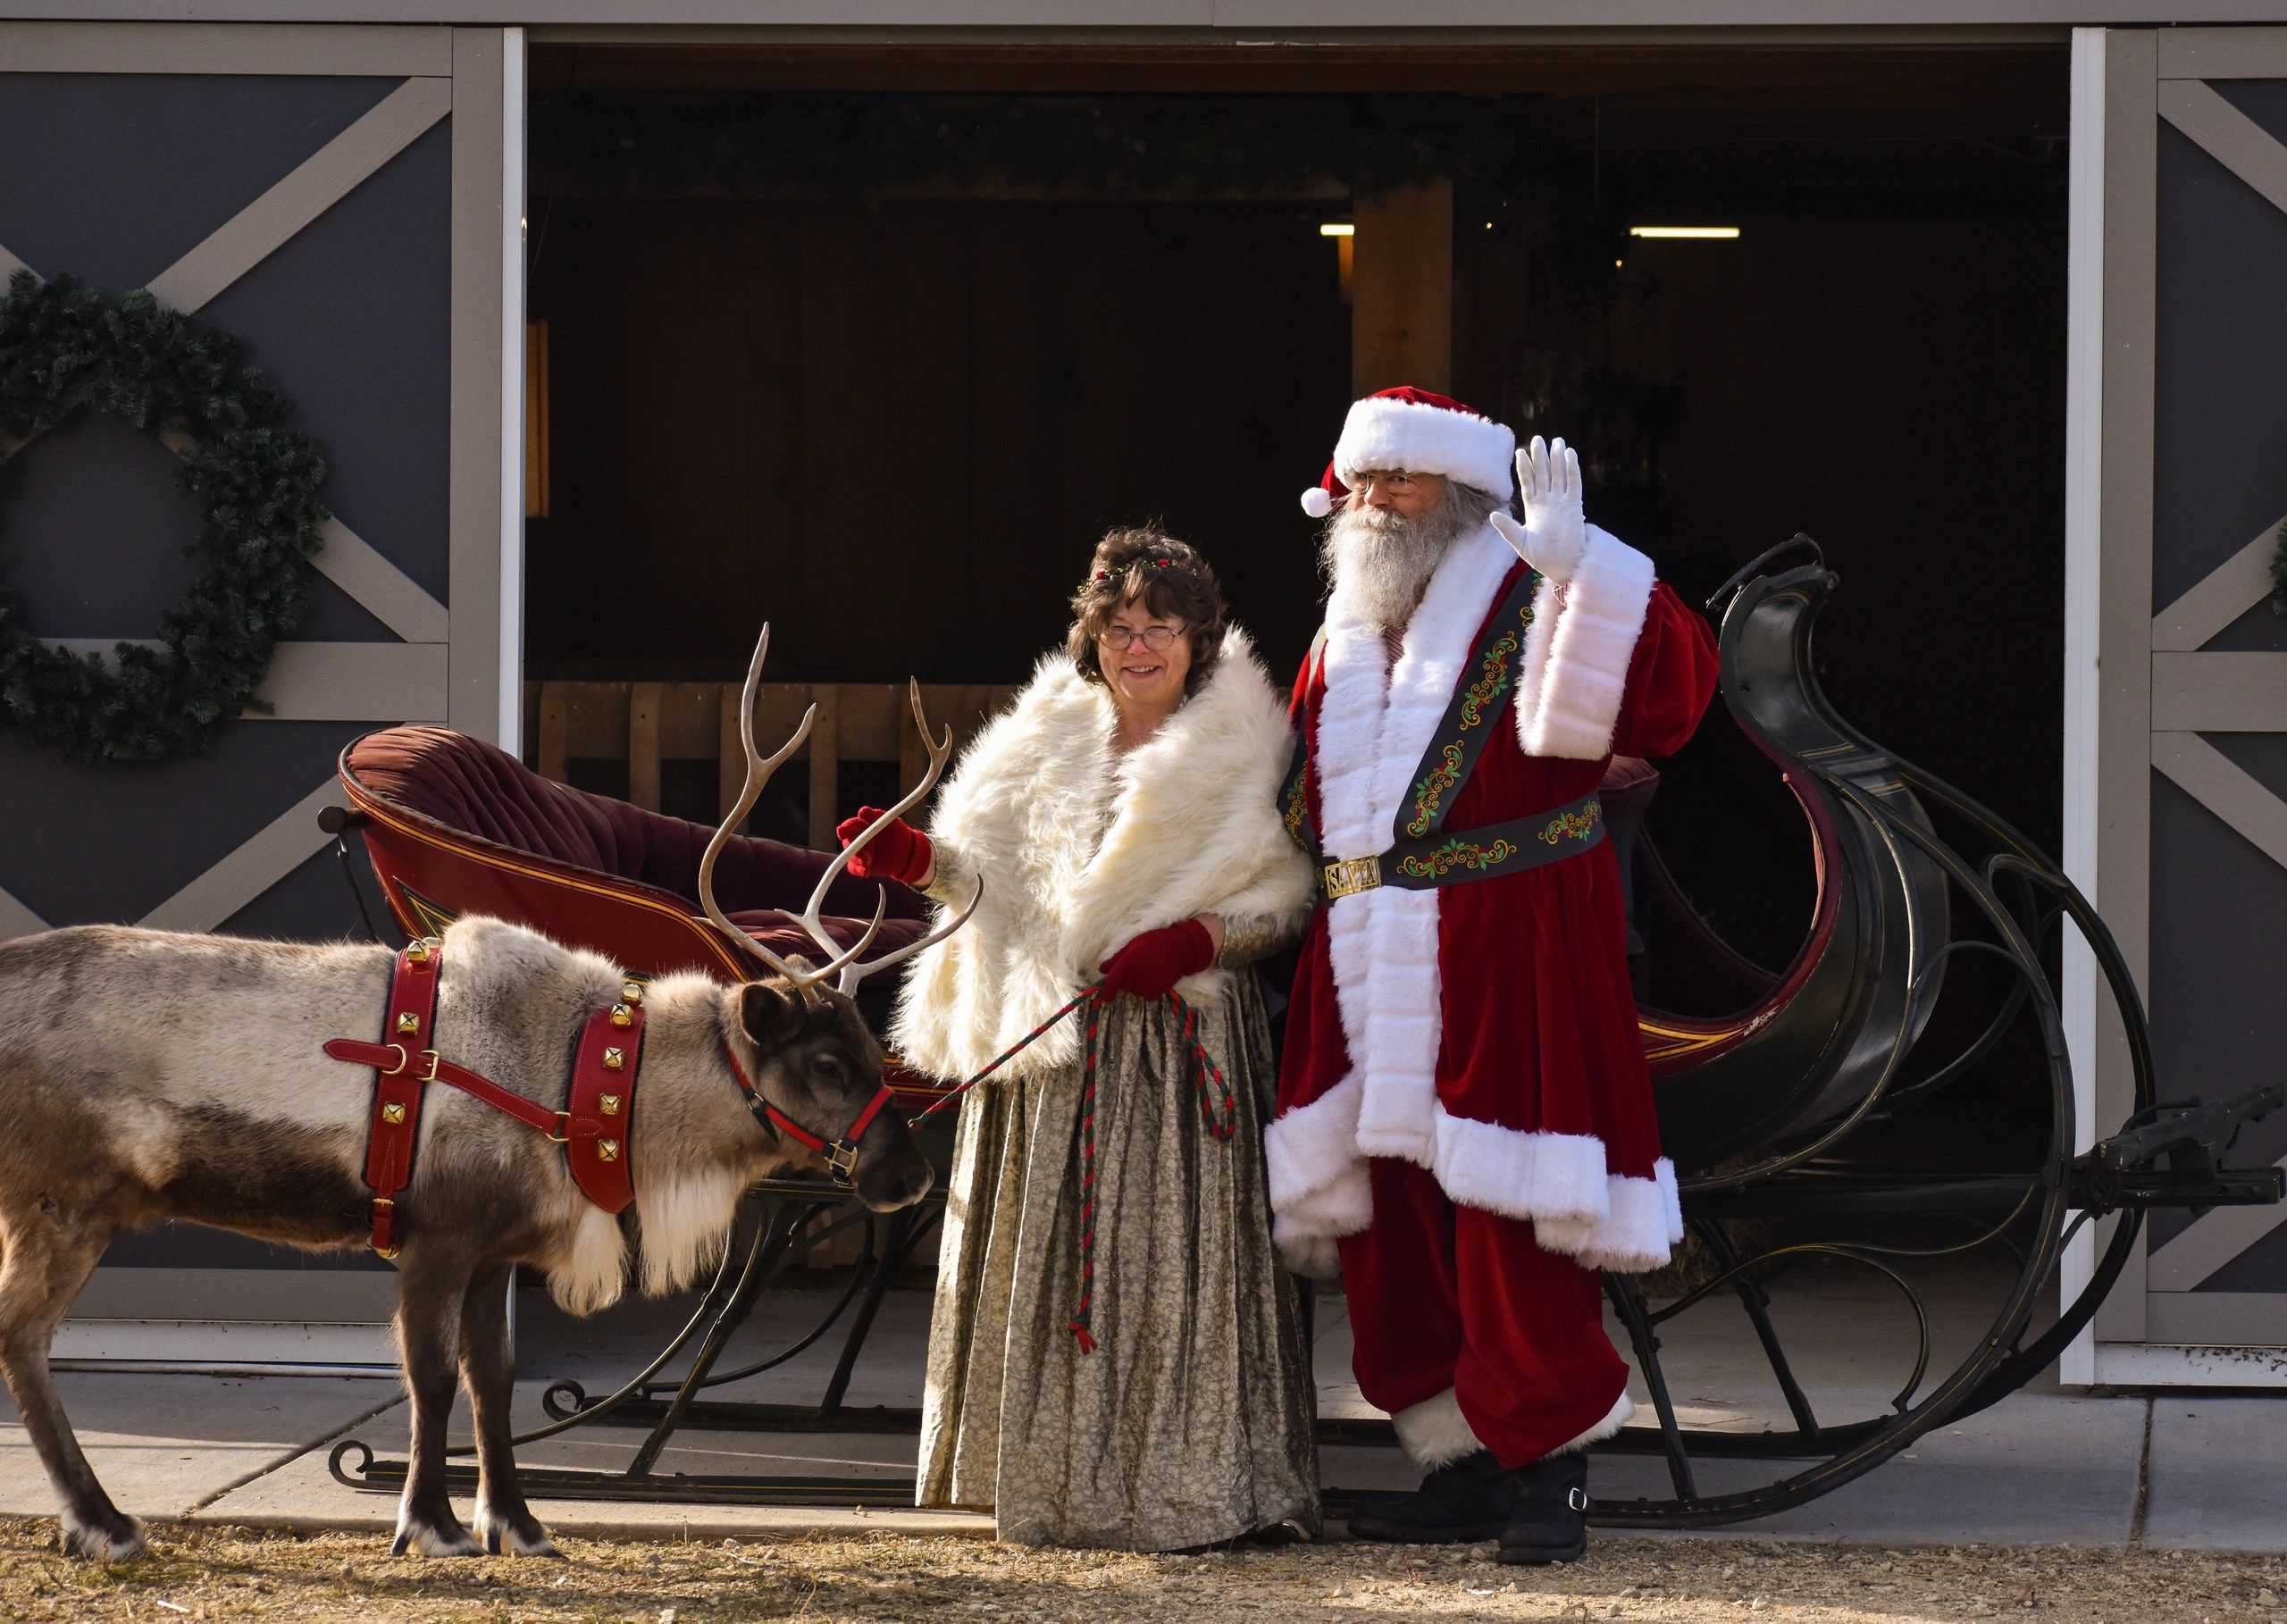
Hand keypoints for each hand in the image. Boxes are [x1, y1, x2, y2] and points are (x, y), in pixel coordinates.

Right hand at [835, 806, 933, 887]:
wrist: (907, 852)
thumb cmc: (898, 833)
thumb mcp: (890, 822)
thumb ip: (876, 816)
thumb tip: (862, 811)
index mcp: (862, 826)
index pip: (851, 826)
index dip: (845, 828)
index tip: (841, 832)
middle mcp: (858, 839)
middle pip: (848, 842)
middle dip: (852, 847)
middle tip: (861, 851)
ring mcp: (860, 852)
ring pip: (851, 856)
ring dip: (857, 859)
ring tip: (867, 863)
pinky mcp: (863, 865)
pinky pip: (855, 869)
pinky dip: (858, 870)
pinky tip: (865, 872)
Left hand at [1096, 918, 1215, 1002]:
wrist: (1180, 949)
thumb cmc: (1154, 943)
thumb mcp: (1133, 945)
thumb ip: (1116, 959)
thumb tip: (1102, 969)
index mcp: (1126, 963)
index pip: (1112, 982)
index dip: (1107, 991)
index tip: (1106, 997)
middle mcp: (1134, 976)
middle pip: (1124, 986)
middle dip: (1126, 980)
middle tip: (1137, 968)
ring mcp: (1146, 985)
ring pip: (1135, 991)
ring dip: (1137, 985)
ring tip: (1148, 971)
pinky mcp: (1157, 991)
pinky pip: (1147, 996)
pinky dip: (1148, 990)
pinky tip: (1154, 979)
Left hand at [1488, 434, 1587, 583]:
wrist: (1561, 566)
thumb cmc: (1541, 557)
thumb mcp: (1520, 542)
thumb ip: (1507, 528)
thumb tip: (1492, 515)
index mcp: (1533, 507)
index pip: (1528, 482)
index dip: (1524, 467)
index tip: (1519, 452)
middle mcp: (1547, 501)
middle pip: (1543, 474)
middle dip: (1540, 457)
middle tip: (1537, 439)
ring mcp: (1561, 502)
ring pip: (1559, 475)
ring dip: (1557, 459)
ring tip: (1557, 441)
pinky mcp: (1574, 506)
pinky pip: (1573, 484)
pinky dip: (1572, 469)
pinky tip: (1569, 455)